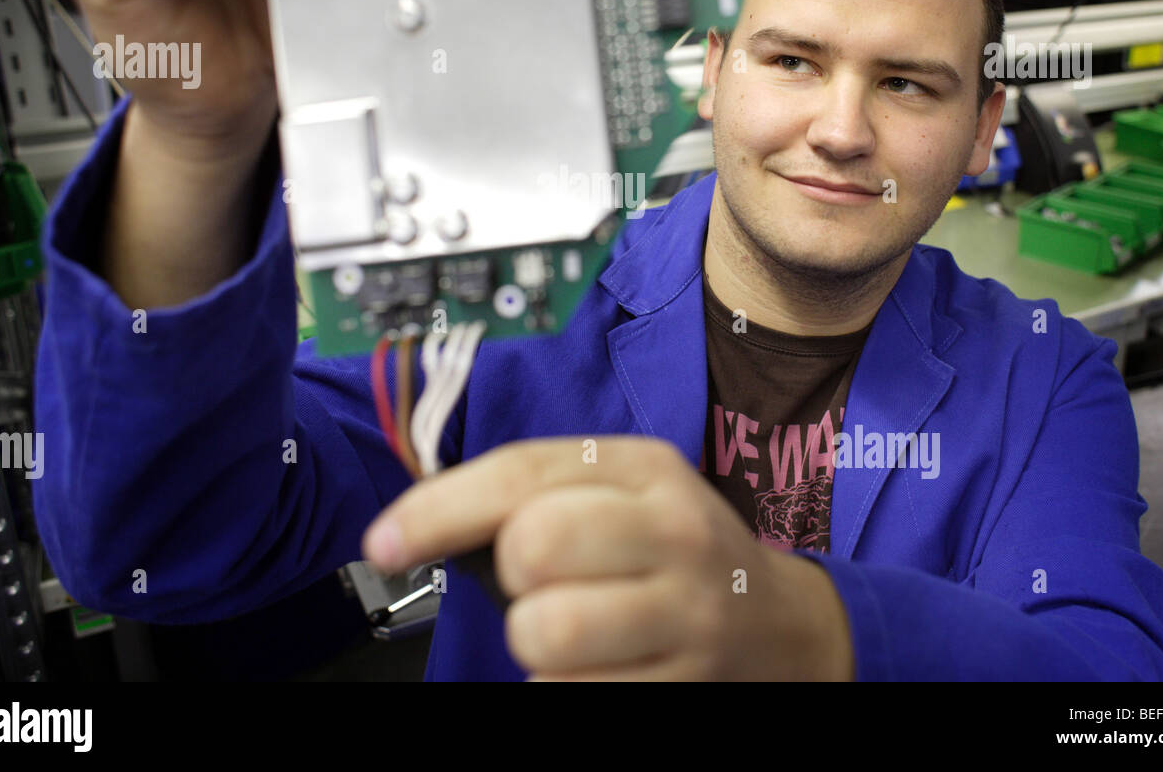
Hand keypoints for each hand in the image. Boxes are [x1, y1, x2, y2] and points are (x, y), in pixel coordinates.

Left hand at [363, 437, 854, 680]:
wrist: (779, 623)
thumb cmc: (673, 549)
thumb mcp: (624, 491)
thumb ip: (538, 490)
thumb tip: (421, 521)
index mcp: (646, 469)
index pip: (522, 473)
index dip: (437, 508)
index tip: (383, 543)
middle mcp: (674, 531)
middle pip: (533, 546)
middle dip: (512, 576)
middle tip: (541, 584)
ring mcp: (688, 614)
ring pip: (545, 633)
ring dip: (536, 642)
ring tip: (572, 630)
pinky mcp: (685, 686)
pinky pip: (571, 695)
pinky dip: (565, 686)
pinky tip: (603, 665)